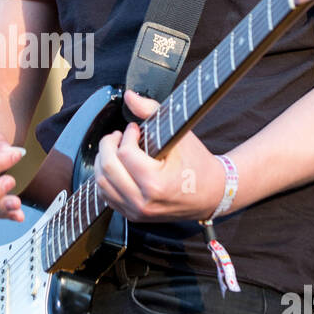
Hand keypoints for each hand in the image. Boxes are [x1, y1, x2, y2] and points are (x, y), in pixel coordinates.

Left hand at [93, 89, 225, 222]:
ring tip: (114, 149)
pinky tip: (116, 166)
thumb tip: (130, 97)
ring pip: (102, 184)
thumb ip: (151, 112)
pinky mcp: (133, 216)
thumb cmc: (198, 165)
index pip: (125, 154)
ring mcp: (136, 212)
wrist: (211, 193)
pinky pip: (106, 196)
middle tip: (117, 136)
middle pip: (107, 169)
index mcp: (156, 184)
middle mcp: (143, 202)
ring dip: (103, 161)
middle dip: (108, 145)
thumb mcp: (179, 135)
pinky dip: (106, 178)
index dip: (127, 135)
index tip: (134, 129)